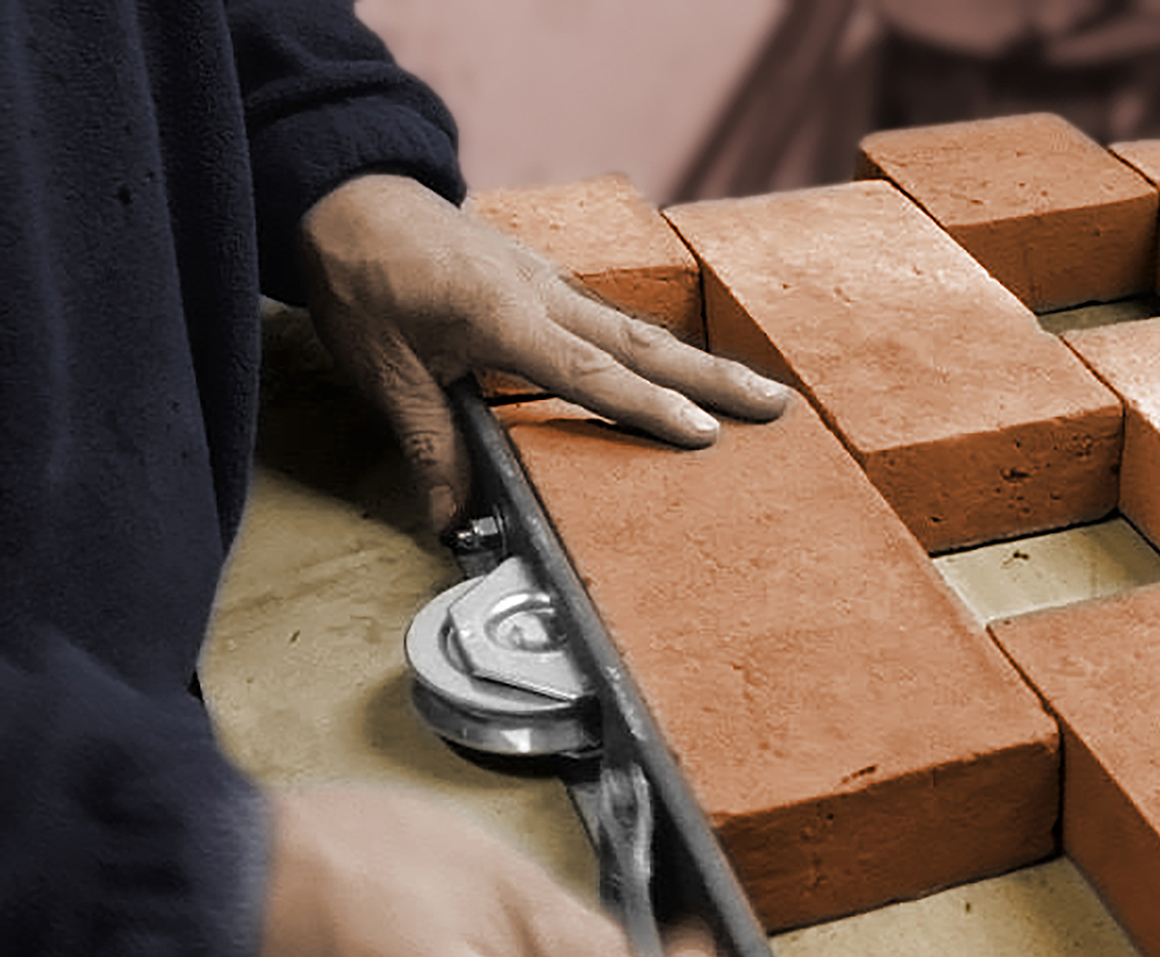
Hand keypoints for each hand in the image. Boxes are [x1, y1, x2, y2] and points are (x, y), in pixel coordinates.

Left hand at [297, 173, 789, 531]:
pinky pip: (616, 318)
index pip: (589, 373)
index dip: (648, 406)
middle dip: (714, 378)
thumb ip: (430, 446)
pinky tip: (687, 368)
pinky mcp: (547, 279)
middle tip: (777, 407)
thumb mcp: (383, 372)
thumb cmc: (361, 277)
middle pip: (643, 343)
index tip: (704, 433)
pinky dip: (662, 348)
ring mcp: (550, 280)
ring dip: (701, 363)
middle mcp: (541, 293)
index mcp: (501, 317)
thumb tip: (452, 524)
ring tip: (759, 393)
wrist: (345, 192)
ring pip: (639, 328)